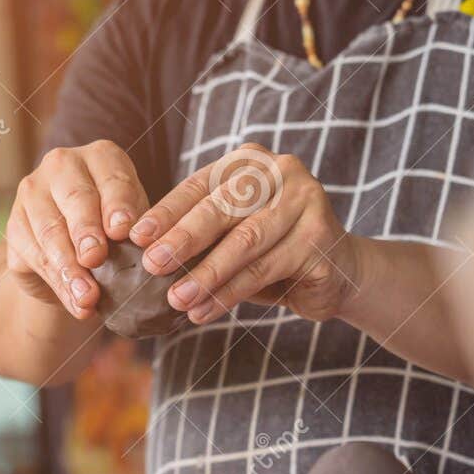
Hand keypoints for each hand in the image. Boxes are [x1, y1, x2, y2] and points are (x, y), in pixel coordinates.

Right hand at [4, 140, 150, 318]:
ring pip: (50, 230)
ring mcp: (33, 191)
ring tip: (88, 297)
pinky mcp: (15, 222)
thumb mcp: (130, 226)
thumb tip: (139, 255)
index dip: (117, 205)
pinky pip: (34, 255)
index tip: (121, 231)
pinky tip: (74, 303)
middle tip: (95, 258)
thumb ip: (133, 234)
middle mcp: (63, 165)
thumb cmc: (113, 229)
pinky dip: (57, 283)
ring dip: (69, 268)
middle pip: (76, 199)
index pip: (112, 178)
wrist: (74, 249)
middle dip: (86, 231)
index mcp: (100, 157)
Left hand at [128, 143, 364, 324]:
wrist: (338, 271)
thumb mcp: (231, 235)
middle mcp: (280, 172)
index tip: (134, 237)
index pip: (199, 186)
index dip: (165, 212)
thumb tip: (142, 254)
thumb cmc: (272, 251)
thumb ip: (198, 236)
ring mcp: (305, 201)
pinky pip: (264, 269)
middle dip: (183, 239)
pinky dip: (229, 293)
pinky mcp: (319, 237)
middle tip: (152, 265)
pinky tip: (204, 311)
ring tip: (177, 299)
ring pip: (244, 242)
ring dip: (206, 274)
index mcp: (250, 162)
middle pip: (222, 208)